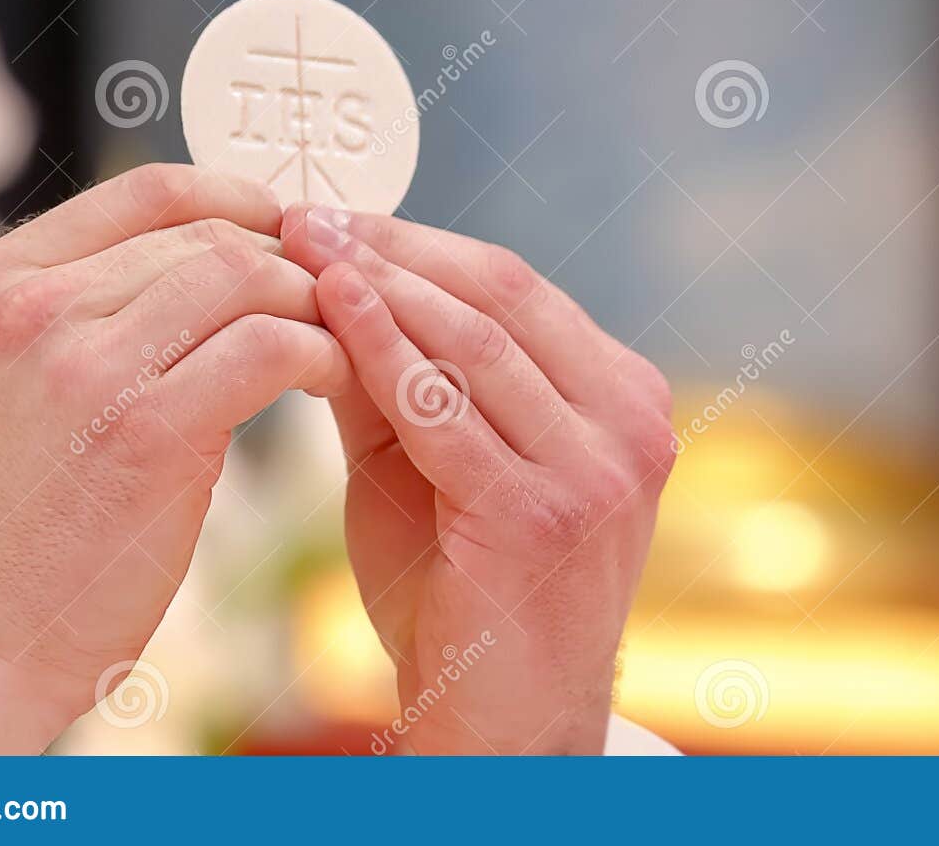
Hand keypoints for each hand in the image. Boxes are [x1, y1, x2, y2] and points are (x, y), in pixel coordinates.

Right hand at [0, 164, 348, 752]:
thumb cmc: (28, 513)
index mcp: (0, 279)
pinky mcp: (147, 429)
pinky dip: (324, 356)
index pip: (153, 189)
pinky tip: (328, 383)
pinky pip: (274, 348)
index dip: (243, 199)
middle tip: (335, 306)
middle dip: (292, 266)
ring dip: (315, 309)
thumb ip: (102, 307)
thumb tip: (230, 253)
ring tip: (335, 349)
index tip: (293, 233)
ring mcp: (85, 363)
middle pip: (213, 235)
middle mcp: (34, 306)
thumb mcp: (29, 378)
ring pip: (250, 279)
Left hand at [281, 204, 675, 754]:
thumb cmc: (469, 591)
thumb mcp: (440, 461)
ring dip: (383, 286)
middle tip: (310, 216)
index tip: (343, 218)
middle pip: (503, 297)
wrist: (499, 722)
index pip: (517, 289)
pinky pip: (449, 413)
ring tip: (308, 247)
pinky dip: (385, 352)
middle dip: (396, 248)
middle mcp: (630, 423)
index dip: (422, 243)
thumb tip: (334, 279)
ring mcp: (599, 471)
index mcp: (622, 397)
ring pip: (478, 343)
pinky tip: (332, 311)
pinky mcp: (545, 516)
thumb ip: (403, 377)